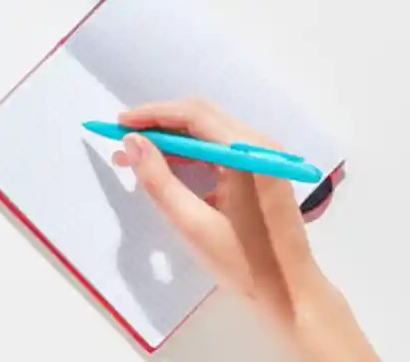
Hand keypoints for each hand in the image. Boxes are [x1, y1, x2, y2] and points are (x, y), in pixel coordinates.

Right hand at [114, 99, 375, 360]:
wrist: (292, 295)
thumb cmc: (244, 263)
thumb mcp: (192, 224)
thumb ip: (159, 180)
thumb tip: (131, 142)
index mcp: (247, 153)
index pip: (193, 115)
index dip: (151, 115)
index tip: (116, 124)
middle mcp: (259, 145)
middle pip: (201, 117)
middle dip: (158, 124)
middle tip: (121, 139)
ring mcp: (262, 158)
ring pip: (208, 132)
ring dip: (171, 140)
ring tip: (134, 156)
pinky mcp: (260, 172)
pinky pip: (218, 150)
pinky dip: (189, 154)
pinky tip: (165, 168)